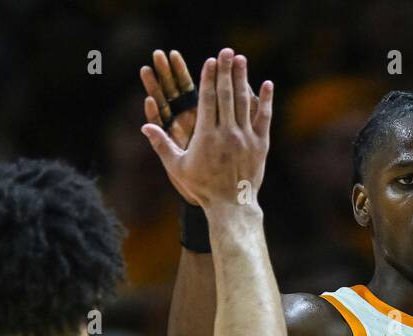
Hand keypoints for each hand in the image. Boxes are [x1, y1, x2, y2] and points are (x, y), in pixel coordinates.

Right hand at [141, 48, 272, 208]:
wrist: (231, 206)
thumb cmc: (202, 188)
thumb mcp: (178, 167)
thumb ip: (162, 145)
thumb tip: (145, 127)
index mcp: (206, 136)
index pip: (207, 99)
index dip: (208, 78)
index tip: (209, 61)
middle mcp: (227, 133)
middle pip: (226, 94)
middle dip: (225, 70)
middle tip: (226, 51)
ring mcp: (245, 137)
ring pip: (245, 102)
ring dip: (243, 78)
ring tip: (241, 60)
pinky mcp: (260, 144)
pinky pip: (264, 117)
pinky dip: (265, 100)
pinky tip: (267, 84)